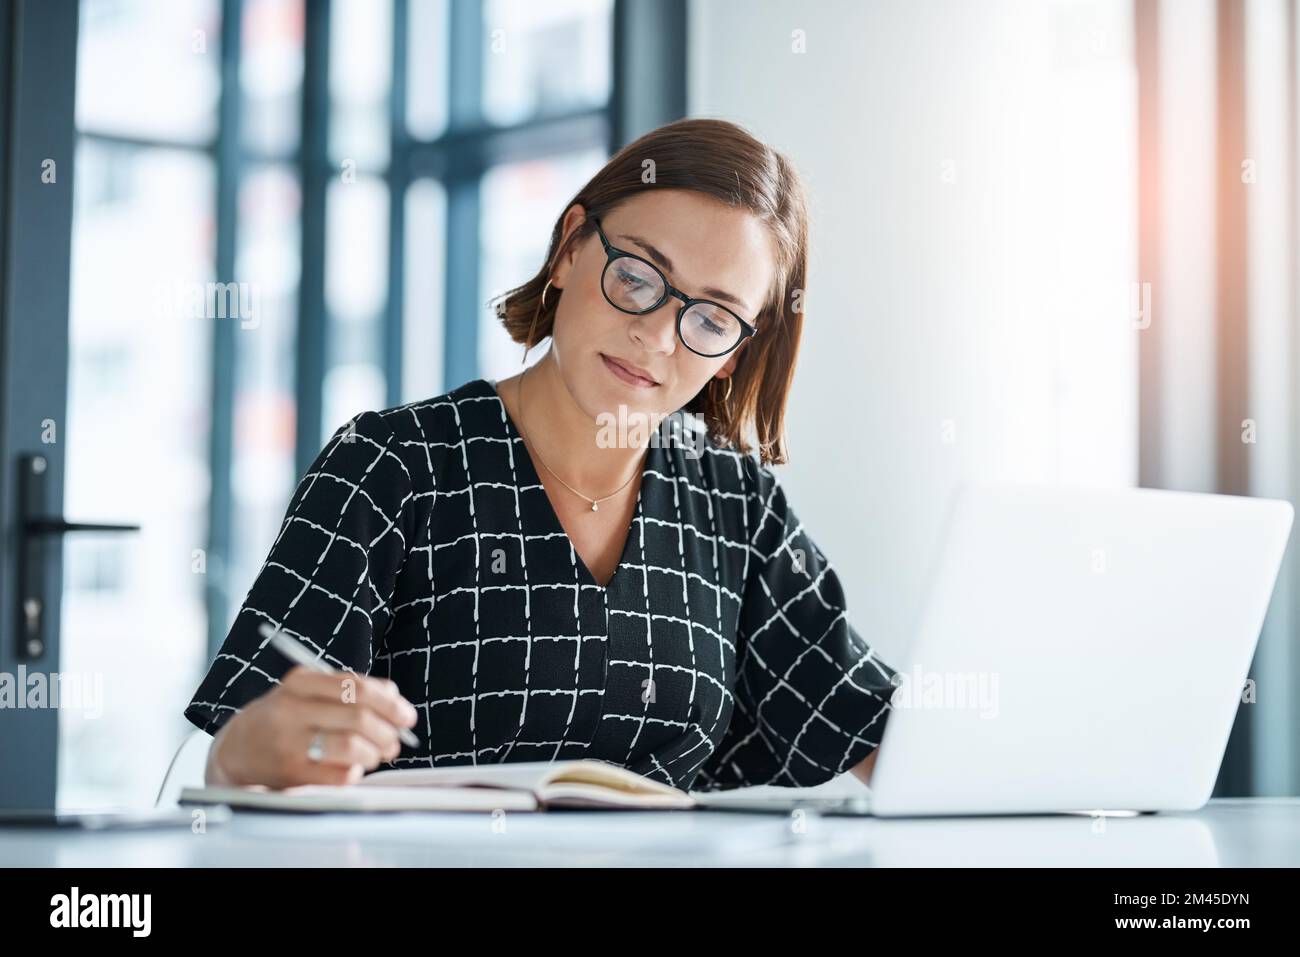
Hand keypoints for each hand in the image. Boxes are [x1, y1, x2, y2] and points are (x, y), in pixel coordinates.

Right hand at [207, 668, 418, 788]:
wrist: (237, 749)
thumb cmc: (285, 717)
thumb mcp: (309, 691)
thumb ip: (351, 689)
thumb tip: (394, 698)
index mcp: (301, 682)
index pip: (357, 688)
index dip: (390, 703)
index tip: (406, 715)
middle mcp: (292, 709)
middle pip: (359, 717)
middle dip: (388, 732)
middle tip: (396, 741)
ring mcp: (289, 742)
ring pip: (352, 746)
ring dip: (375, 753)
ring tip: (378, 755)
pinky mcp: (290, 773)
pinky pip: (339, 775)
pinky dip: (355, 772)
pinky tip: (353, 769)